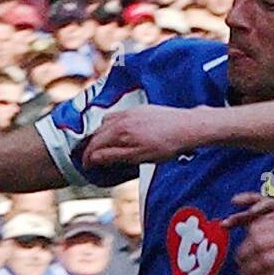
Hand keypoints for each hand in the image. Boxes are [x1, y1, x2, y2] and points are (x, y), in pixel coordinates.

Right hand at [81, 105, 203, 170]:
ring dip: (101, 134)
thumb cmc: (166, 145)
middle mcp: (122, 118)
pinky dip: (112, 126)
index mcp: (120, 131)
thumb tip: (94, 158)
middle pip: (98, 132)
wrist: (187, 127)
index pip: (95, 144)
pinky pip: (118, 116)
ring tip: (102, 146)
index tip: (85, 165)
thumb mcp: (138, 156)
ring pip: (107, 122)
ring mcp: (131, 111)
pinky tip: (119, 133)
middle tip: (90, 157)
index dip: (88, 156)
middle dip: (91, 145)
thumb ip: (114, 156)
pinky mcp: (140, 109)